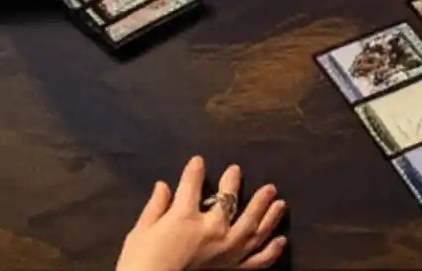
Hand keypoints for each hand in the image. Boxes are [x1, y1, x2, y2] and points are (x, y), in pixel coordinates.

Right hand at [117, 156, 287, 270]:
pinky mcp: (231, 269)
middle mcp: (211, 231)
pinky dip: (271, 251)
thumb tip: (162, 185)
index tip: (198, 160)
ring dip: (267, 212)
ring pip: (253, 228)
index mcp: (186, 217)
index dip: (194, 170)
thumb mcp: (141, 231)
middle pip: (230, 202)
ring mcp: (225, 251)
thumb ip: (155, 206)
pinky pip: (256, 261)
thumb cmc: (140, 262)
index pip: (192, 185)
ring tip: (278, 199)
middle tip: (238, 171)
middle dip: (234, 184)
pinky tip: (282, 240)